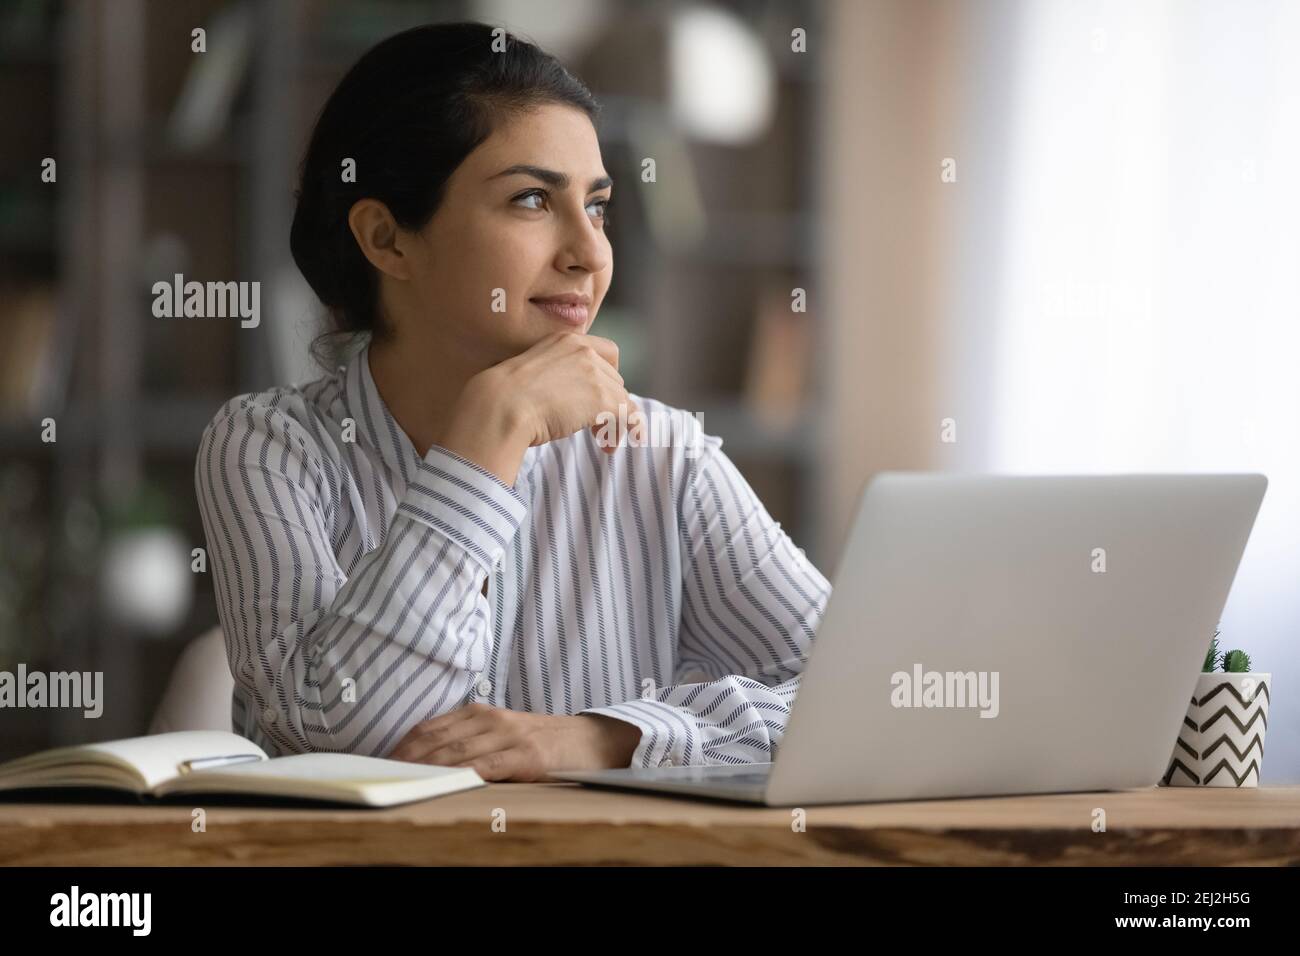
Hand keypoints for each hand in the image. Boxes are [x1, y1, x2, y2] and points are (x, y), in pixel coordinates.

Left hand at [387, 702, 642, 781]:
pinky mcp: (528, 758)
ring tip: (404, 782)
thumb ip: (471, 740)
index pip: (429, 728)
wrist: (592, 740)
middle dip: (407, 761)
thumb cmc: (543, 741)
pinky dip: (465, 774)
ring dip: (428, 769)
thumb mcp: (503, 731)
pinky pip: (489, 766)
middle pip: (437, 741)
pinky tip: (448, 782)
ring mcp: (510, 737)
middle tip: (383, 778)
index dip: (402, 747)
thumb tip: (428, 763)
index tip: (381, 765)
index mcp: (480, 713)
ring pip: (458, 753)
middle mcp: (491, 719)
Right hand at [436, 332, 643, 485]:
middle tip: (595, 428)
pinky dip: (626, 431)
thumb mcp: (534, 375)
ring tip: (601, 443)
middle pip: (615, 380)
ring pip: (621, 399)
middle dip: (608, 403)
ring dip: (614, 422)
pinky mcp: (602, 398)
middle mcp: (584, 351)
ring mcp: (594, 373)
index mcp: (566, 340)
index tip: (598, 395)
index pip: (607, 352)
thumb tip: (573, 399)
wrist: (500, 407)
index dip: (608, 375)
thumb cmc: (505, 399)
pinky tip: (609, 446)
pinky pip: (627, 415)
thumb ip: (557, 376)